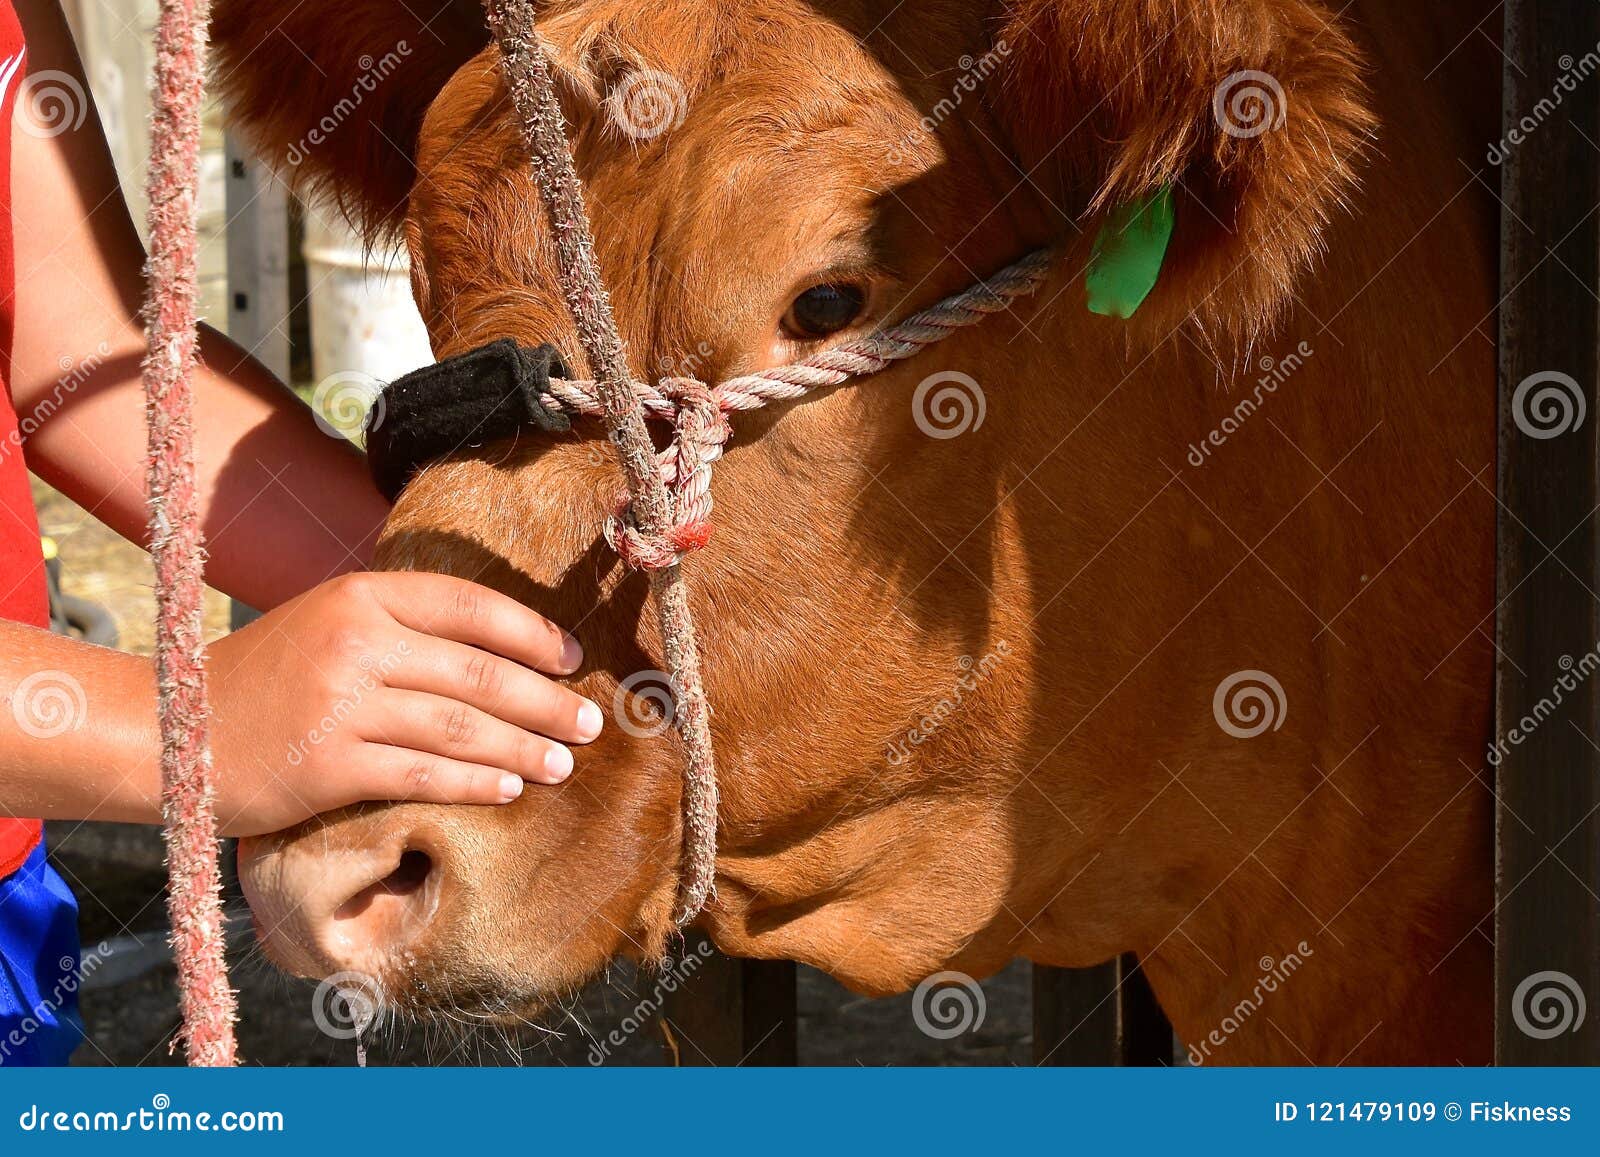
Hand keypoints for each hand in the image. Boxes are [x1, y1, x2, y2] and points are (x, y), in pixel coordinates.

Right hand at [206, 571, 600, 835]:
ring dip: (525, 747)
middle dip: (547, 701)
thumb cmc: (261, 679)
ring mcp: (342, 702)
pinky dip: (476, 781)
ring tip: (565, 763)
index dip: (532, 635)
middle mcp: (357, 641)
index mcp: (361, 595)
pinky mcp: (329, 764)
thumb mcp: (326, 624)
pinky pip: (425, 773)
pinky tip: (512, 788)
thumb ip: (399, 627)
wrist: (168, 730)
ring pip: (462, 725)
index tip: (571, 661)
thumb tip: (499, 652)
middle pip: (480, 671)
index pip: (472, 606)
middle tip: (592, 724)